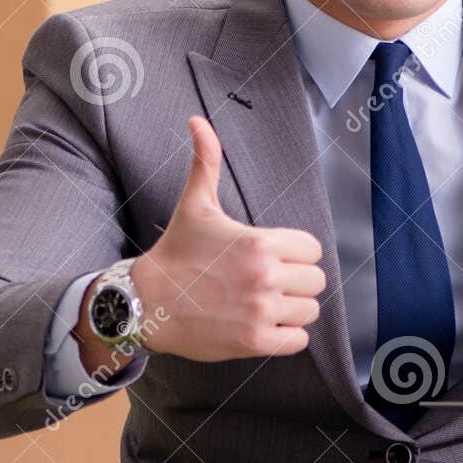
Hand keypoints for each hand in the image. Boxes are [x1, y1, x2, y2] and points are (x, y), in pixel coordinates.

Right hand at [129, 115, 326, 362]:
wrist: (146, 302)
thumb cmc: (176, 253)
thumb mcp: (196, 205)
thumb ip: (206, 162)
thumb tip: (197, 121)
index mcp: (260, 242)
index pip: (313, 249)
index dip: (297, 253)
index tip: (275, 257)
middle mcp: (265, 276)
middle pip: (316, 281)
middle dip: (297, 282)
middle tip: (270, 283)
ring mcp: (261, 311)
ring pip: (310, 311)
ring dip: (294, 310)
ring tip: (267, 304)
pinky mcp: (254, 341)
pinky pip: (298, 340)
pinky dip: (287, 336)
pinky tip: (265, 325)